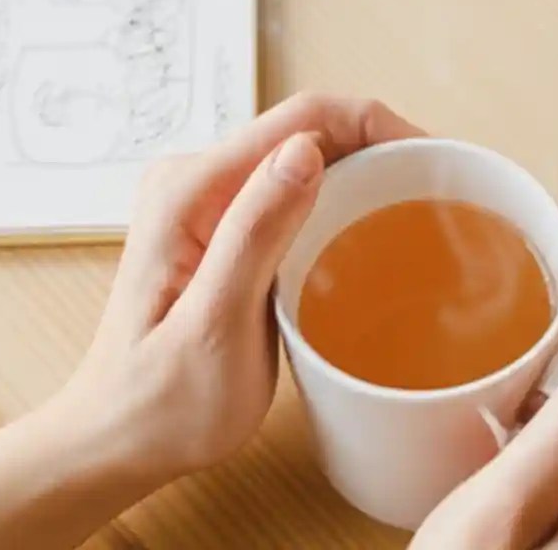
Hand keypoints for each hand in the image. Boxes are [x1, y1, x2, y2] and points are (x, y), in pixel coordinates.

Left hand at [51, 93, 422, 480]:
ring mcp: (206, 201)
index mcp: (191, 190)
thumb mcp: (216, 324)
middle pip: (309, 129)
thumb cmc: (164, 401)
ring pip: (306, 158)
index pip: (304, 118)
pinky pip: (293, 191)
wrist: (118, 439)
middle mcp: (195, 179)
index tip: (433, 162)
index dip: (377, 124)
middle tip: (439, 196)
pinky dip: (340, 200)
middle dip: (380, 146)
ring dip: (364, 172)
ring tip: (416, 211)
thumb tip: (306, 151)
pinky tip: (370, 233)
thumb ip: (255, 232)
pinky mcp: (221, 226)